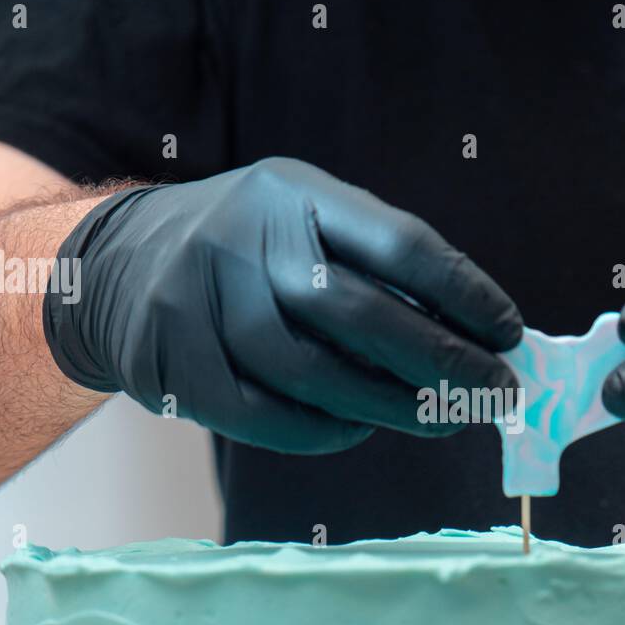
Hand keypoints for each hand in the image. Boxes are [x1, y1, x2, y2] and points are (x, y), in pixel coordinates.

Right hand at [45, 157, 521, 451]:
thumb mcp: (301, 220)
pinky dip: (325, 431)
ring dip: (392, 407)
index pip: (398, 242)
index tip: (510, 333)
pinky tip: (361, 430)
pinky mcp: (172, 363)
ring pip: (314, 374)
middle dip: (442, 361)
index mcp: (293, 193)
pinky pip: (266, 415)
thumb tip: (471, 335)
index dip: (464, 293)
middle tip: (495, 393)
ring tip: (443, 419)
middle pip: (360, 313)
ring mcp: (199, 302)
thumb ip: (372, 265)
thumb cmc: (244, 250)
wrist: (114, 266)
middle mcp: (243, 239)